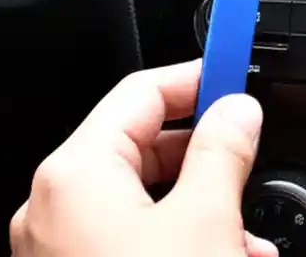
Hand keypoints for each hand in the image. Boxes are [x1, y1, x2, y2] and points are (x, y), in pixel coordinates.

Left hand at [10, 61, 277, 256]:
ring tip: (246, 236)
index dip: (199, 76)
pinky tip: (221, 253)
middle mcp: (54, 209)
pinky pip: (132, 240)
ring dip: (201, 206)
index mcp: (74, 175)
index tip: (237, 68)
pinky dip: (177, 239)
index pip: (143, 92)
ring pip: (143, 201)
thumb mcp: (204, 221)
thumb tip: (236, 112)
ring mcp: (60, 250)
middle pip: (143, 147)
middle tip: (251, 155)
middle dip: (207, 155)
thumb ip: (223, 153)